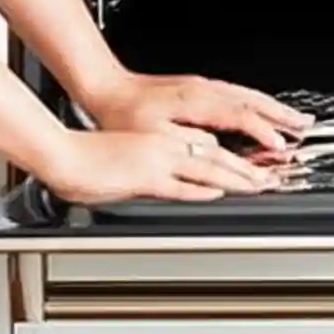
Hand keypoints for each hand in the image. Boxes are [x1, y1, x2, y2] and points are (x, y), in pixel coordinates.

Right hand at [40, 130, 280, 204]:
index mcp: (162, 141)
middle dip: (247, 170)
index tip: (254, 169)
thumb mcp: (131, 159)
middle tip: (270, 178)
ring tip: (258, 185)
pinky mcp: (144, 176)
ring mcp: (157, 160)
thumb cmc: (90, 159)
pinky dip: (200, 189)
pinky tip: (217, 192)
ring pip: (207, 168)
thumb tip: (174, 182)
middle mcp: (165, 146)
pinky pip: (179, 184)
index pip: (208, 149)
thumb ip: (157, 171)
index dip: (235, 160)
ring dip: (235, 178)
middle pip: (217, 157)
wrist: (63, 155)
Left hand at [80, 72, 314, 151]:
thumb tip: (216, 150)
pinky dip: (259, 101)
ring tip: (295, 117)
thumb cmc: (123, 113)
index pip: (241, 116)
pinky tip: (265, 107)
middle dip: (282, 114)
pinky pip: (239, 93)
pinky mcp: (200, 87)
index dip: (263, 132)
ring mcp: (204, 86)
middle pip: (253, 101)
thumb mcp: (153, 136)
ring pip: (249, 95)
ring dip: (275, 106)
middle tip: (305, 126)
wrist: (107, 87)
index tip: (280, 144)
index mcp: (197, 102)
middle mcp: (205, 91)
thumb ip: (189, 144)